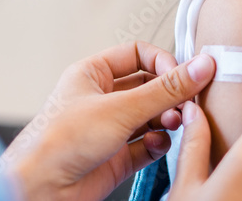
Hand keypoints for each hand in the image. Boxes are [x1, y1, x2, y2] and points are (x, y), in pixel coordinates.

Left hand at [8, 41, 215, 200]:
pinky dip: (157, 145)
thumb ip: (166, 89)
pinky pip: (147, 145)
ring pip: (151, 117)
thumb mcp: (120, 108)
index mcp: (92, 74)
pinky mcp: (116, 157)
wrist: (41, 190)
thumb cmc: (59, 141)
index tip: (184, 75)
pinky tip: (155, 146)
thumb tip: (201, 67)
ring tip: (172, 123)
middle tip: (187, 103)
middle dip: (169, 95)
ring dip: (166, 119)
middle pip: (149, 86)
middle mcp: (101, 99)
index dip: (163, 62)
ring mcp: (109, 129)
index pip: (138, 54)